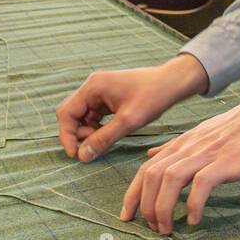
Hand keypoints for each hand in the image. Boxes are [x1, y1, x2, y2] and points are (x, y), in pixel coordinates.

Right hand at [56, 53, 207, 161]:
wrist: (172, 83)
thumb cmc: (153, 97)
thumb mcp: (128, 121)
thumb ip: (103, 138)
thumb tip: (82, 156)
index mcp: (93, 86)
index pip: (67, 113)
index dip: (67, 136)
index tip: (75, 155)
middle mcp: (93, 86)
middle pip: (71, 114)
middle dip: (77, 133)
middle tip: (92, 147)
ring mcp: (100, 91)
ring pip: (82, 116)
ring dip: (88, 132)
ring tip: (104, 140)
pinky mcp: (108, 98)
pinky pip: (94, 115)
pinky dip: (97, 128)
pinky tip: (109, 134)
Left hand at [121, 86, 239, 234]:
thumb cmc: (234, 131)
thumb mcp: (198, 134)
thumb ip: (173, 148)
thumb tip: (149, 155)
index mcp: (180, 144)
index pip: (145, 169)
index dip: (132, 193)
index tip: (126, 216)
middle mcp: (187, 148)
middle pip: (152, 176)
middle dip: (146, 205)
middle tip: (151, 227)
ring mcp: (204, 154)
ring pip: (170, 180)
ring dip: (163, 208)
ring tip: (167, 228)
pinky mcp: (223, 163)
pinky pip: (201, 185)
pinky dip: (192, 204)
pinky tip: (192, 220)